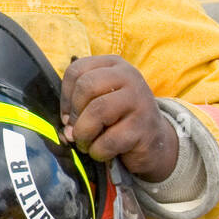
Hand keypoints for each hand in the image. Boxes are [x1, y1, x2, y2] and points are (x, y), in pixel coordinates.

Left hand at [60, 55, 177, 180]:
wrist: (153, 142)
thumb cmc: (118, 120)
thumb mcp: (99, 104)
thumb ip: (78, 109)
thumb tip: (67, 130)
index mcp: (113, 65)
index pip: (76, 70)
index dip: (65, 97)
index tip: (68, 116)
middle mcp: (129, 76)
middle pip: (86, 86)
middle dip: (74, 114)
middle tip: (75, 131)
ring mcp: (139, 100)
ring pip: (97, 110)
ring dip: (83, 134)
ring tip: (86, 144)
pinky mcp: (143, 126)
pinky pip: (109, 140)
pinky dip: (98, 151)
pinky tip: (102, 153)